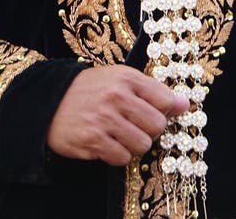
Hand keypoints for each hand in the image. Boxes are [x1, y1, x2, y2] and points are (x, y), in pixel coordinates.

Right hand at [46, 65, 188, 165]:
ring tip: (120, 135)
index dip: (162, 110)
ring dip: (134, 144)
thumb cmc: (90, 90)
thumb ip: (152, 91)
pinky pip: (122, 157)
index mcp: (126, 77)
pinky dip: (118, 155)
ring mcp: (104, 119)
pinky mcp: (93, 140)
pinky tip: (107, 143)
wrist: (49, 100)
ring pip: (142, 145)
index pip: (165, 100)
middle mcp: (116, 96)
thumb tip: (186, 105)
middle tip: (133, 125)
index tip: (151, 111)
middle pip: (157, 125)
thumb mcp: (119, 80)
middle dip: (149, 130)